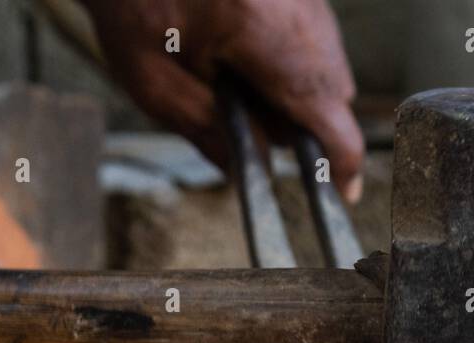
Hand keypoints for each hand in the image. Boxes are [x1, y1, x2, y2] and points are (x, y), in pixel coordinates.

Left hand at [86, 0, 364, 200]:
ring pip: (327, 61)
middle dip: (305, 120)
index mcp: (258, 26)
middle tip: (251, 123)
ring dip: (296, 88)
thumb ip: (203, 131)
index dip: (340, 160)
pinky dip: (288, 58)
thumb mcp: (150, 79)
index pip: (324, 109)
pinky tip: (242, 54)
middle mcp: (296, 3)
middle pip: (333, 87)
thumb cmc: (129, 1)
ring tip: (235, 80)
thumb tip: (245, 171)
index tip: (344, 193)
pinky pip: (312, 34)